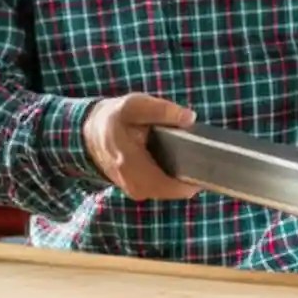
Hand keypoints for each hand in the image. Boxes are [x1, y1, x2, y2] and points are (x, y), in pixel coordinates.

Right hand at [83, 93, 200, 200]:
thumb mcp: (135, 105)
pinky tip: (175, 162)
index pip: (172, 186)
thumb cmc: (114, 118)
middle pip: (175, 191)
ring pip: (169, 192)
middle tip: (200, 154)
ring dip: (181, 177)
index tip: (208, 162)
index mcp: (132, 164)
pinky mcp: (137, 190)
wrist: (90, 133)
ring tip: (188, 156)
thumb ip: (162, 110)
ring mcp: (135, 190)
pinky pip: (162, 189)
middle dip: (189, 175)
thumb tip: (189, 118)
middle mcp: (134, 184)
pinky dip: (171, 178)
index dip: (193, 178)